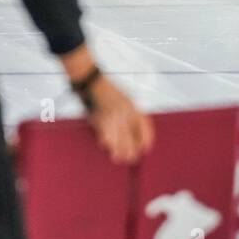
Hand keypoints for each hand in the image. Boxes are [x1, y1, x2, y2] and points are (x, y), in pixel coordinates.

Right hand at [61, 44, 153, 165]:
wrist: (92, 81)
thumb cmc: (107, 90)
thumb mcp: (124, 98)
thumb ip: (130, 113)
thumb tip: (133, 131)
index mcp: (133, 106)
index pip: (144, 126)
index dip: (146, 138)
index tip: (146, 148)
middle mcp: (125, 112)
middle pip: (132, 136)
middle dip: (132, 149)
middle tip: (131, 157)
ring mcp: (113, 115)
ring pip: (119, 139)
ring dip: (119, 150)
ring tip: (118, 158)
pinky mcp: (101, 118)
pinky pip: (105, 135)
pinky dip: (106, 142)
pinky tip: (106, 146)